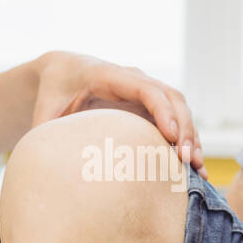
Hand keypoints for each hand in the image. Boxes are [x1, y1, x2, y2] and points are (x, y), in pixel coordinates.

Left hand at [32, 51, 204, 170]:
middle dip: (185, 128)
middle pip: (171, 98)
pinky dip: (186, 140)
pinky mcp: (150, 105)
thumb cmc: (53, 92)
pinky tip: (192, 167)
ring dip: (191, 136)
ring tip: (197, 169)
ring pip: (180, 108)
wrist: (62, 73)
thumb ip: (45, 132)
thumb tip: (44, 164)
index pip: (146, 89)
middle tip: (189, 161)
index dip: (163, 112)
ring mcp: (146, 90)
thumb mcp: (45, 112)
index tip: (172, 137)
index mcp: (109, 76)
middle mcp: (134, 79)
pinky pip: (176, 118)